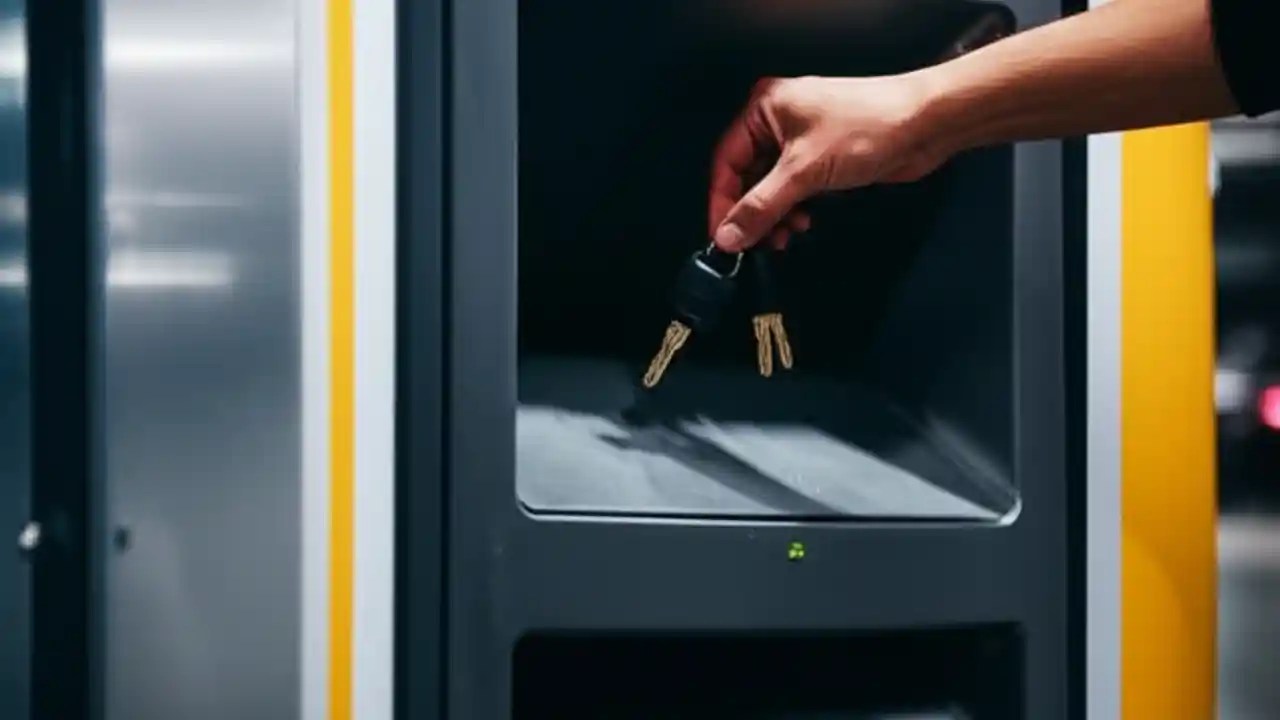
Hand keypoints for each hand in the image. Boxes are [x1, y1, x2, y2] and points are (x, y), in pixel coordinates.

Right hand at [708, 74, 944, 251]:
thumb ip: (761, 207)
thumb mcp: (803, 171)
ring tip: (787, 236)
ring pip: (771, 186)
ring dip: (774, 215)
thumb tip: (725, 238)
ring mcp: (800, 139)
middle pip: (747, 177)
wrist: (925, 124)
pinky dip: (793, 208)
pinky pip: (793, 188)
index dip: (722, 204)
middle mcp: (777, 121)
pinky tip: (803, 222)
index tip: (723, 239)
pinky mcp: (822, 156)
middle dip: (753, 213)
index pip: (727, 163)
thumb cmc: (864, 131)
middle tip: (758, 245)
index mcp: (763, 109)